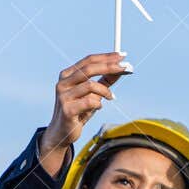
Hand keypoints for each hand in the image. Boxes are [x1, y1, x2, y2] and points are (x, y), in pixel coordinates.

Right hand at [40, 52, 129, 168]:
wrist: (62, 132)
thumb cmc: (79, 110)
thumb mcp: (93, 93)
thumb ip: (106, 80)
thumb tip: (122, 68)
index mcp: (67, 75)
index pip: (88, 60)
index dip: (106, 57)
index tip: (122, 55)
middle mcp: (63, 83)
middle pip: (89, 69)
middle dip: (109, 67)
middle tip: (125, 68)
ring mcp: (63, 96)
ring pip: (90, 85)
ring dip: (105, 91)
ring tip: (111, 97)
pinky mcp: (67, 109)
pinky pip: (89, 102)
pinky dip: (99, 104)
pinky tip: (99, 107)